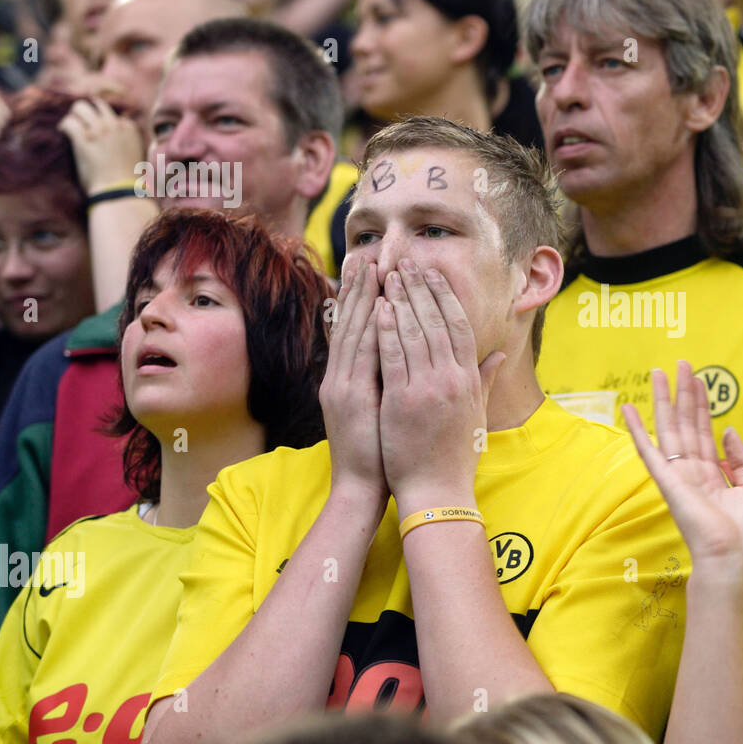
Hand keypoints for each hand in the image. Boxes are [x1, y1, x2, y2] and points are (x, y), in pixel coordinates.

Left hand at [56, 98, 143, 195]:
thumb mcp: (136, 155)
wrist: (118, 191)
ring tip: (70, 127)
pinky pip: (69, 122)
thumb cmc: (127, 179)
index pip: (115, 115)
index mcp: (129, 129)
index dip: (105, 122)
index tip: (99, 131)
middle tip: (80, 123)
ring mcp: (98, 130)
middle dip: (87, 112)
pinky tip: (62, 133)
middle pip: (96, 104)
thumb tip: (121, 143)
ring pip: (80, 107)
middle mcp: (114, 125)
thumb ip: (129, 142)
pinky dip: (64, 126)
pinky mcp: (83, 139)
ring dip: (73, 116)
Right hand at [319, 259, 386, 502]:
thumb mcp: (382, 410)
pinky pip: (361, 357)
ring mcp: (342, 386)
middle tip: (365, 255)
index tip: (372, 270)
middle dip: (358, 289)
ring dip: (361, 299)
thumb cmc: (379, 452)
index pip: (356, 331)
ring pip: (353, 332)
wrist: (361, 488)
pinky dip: (368, 330)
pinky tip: (377, 307)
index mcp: (348, 380)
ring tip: (369, 267)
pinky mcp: (349, 398)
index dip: (362, 299)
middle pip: (350, 324)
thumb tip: (402, 359)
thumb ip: (387, 382)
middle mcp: (340, 378)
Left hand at [376, 261, 504, 506]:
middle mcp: (452, 379)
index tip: (432, 275)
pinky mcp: (404, 401)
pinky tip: (378, 309)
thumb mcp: (477, 414)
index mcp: (469, 380)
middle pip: (436, 322)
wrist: (437, 491)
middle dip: (420, 288)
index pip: (459, 326)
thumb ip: (485, 379)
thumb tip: (498, 352)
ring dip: (400, 300)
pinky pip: (394, 357)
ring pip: (414, 333)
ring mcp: (428, 389)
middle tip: (406, 263)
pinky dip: (386, 330)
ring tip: (389, 276)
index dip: (445, 297)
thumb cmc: (455, 456)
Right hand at [622, 361, 742, 575]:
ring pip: (668, 429)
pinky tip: (627, 409)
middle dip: (683, 393)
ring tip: (657, 372)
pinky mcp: (666, 481)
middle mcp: (691, 471)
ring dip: (663, 400)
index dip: (702, 405)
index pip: (704, 431)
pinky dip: (636, 429)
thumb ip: (741, 460)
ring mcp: (677, 475)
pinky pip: (648, 451)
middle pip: (685, 424)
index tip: (700, 379)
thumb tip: (728, 429)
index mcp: (711, 475)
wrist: (732, 558)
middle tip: (681, 363)